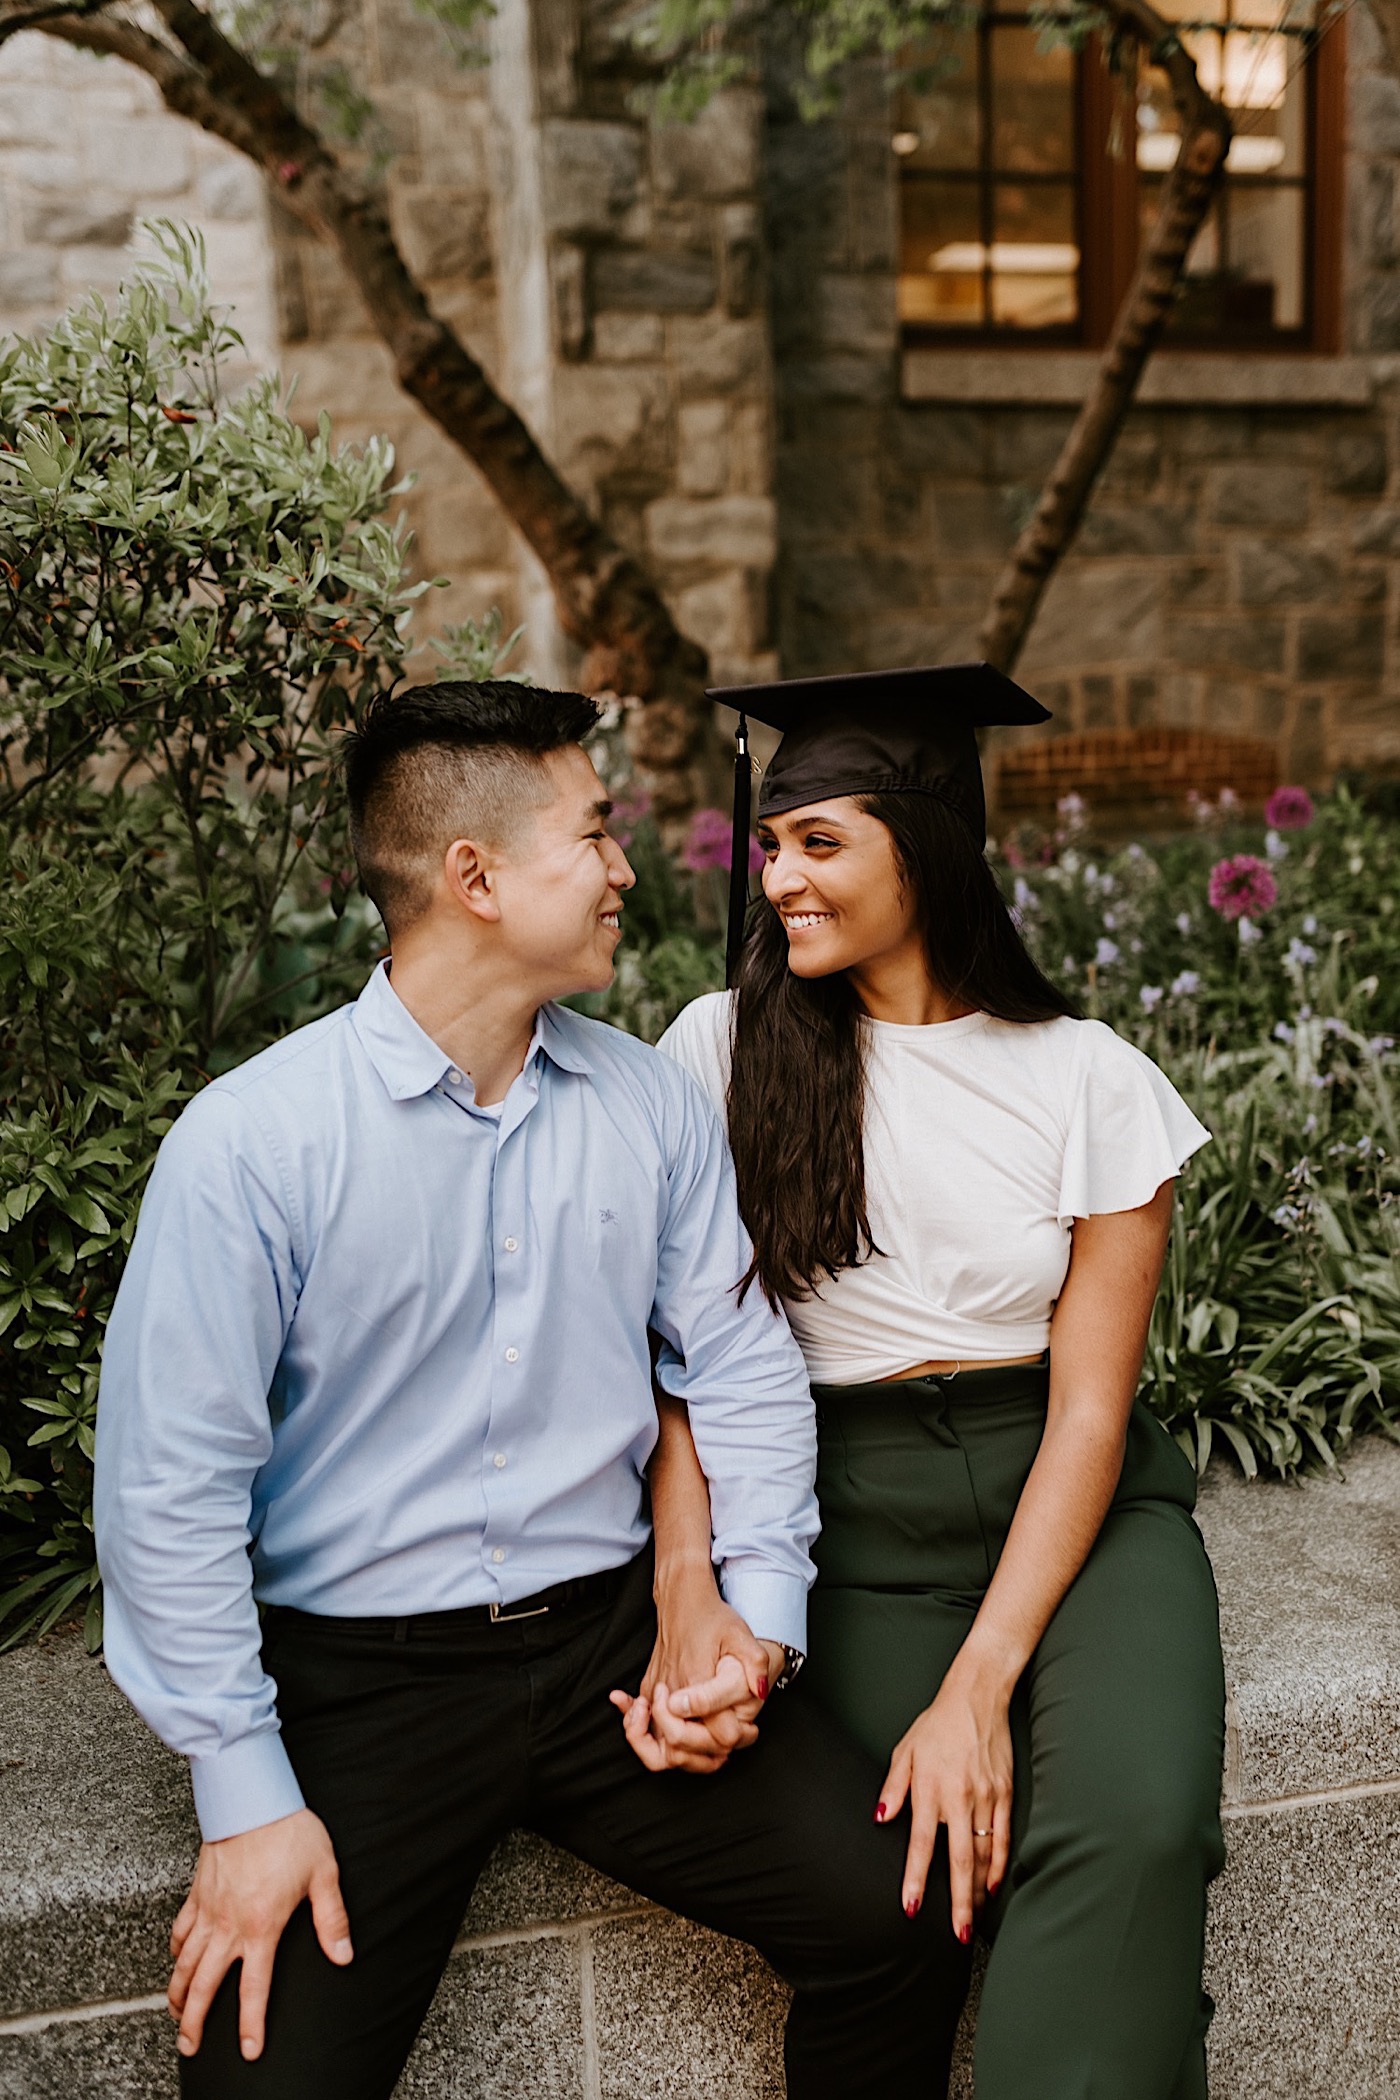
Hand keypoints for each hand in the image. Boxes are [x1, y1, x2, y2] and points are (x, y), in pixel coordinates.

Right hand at [168, 1807, 351, 2060]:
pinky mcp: (197, 1892)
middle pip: (204, 1985)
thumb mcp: (324, 1874)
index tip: (248, 2049)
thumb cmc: (290, 1831)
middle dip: (195, 2022)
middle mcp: (229, 1925)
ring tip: (176, 2018)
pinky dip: (175, 1952)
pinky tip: (177, 1963)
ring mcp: (208, 1910)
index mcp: (262, 1926)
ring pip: (184, 1964)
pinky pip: (180, 1930)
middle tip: (190, 2047)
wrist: (252, 1798)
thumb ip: (332, 1919)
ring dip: (177, 1995)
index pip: (254, 1988)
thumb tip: (343, 1956)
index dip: (250, 2023)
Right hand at [610, 1571, 782, 1773]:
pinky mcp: (647, 1689)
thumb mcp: (741, 1634)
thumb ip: (755, 1662)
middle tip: (727, 1744)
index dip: (736, 1737)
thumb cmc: (711, 1617)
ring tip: (705, 1748)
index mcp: (696, 1681)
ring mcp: (655, 1693)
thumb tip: (761, 1690)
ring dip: (681, 1756)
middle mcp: (672, 1692)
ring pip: (658, 1748)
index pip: (718, 1733)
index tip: (746, 1729)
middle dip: (707, 1755)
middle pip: (683, 1749)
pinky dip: (653, 1741)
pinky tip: (681, 1740)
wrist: (680, 1599)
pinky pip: (643, 1728)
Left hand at [876, 1668, 1013, 1943]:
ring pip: (984, 1854)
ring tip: (973, 1920)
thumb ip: (894, 1787)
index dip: (915, 1878)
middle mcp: (959, 1797)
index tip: (910, 1907)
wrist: (977, 1696)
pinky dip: (999, 1865)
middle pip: (959, 1860)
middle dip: (959, 1901)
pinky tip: (992, 1886)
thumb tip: (881, 1817)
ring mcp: (986, 1797)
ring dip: (978, 1890)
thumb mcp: (905, 1750)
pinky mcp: (1005, 1793)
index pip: (921, 1843)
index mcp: (930, 1788)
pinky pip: (1004, 1837)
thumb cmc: (937, 1724)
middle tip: (958, 1934)